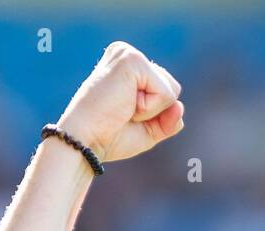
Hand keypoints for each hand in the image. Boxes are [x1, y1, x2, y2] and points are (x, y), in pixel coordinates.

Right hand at [56, 41, 183, 164]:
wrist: (85, 141)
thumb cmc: (109, 137)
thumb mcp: (147, 130)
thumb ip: (169, 119)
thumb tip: (180, 107)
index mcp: (129, 67)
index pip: (165, 90)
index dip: (153, 114)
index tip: (123, 116)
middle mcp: (128, 54)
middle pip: (172, 88)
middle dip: (155, 112)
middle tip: (123, 114)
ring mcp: (129, 54)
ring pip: (171, 90)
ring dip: (152, 110)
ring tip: (123, 109)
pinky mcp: (132, 60)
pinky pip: (165, 93)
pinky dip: (149, 109)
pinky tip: (125, 106)